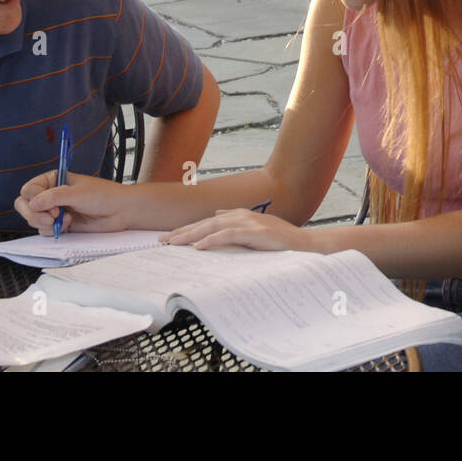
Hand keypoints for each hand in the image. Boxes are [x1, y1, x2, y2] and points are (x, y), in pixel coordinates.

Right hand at [15, 170, 133, 235]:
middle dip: (34, 215)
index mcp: (53, 179)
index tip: (52, 207)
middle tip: (51, 218)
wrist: (119, 212)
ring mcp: (54, 210)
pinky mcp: (59, 224)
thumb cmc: (103, 196)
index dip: (35, 200)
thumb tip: (33, 204)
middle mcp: (50, 194)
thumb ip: (53, 198)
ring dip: (47, 224)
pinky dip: (53, 231)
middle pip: (24, 206)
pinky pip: (44, 231)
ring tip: (67, 220)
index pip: (28, 190)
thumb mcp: (77, 193)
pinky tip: (69, 225)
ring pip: (33, 220)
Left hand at [162, 209, 312, 252]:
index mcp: (237, 215)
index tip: (169, 238)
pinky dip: (211, 240)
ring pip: (210, 227)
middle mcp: (238, 215)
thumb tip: (217, 216)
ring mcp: (245, 222)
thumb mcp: (253, 227)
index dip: (187, 229)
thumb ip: (234, 221)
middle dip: (181, 232)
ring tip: (174, 243)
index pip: (206, 223)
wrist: (300, 242)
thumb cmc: (278, 238)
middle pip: (203, 223)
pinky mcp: (252, 231)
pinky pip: (226, 236)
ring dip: (191, 235)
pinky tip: (199, 246)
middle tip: (162, 241)